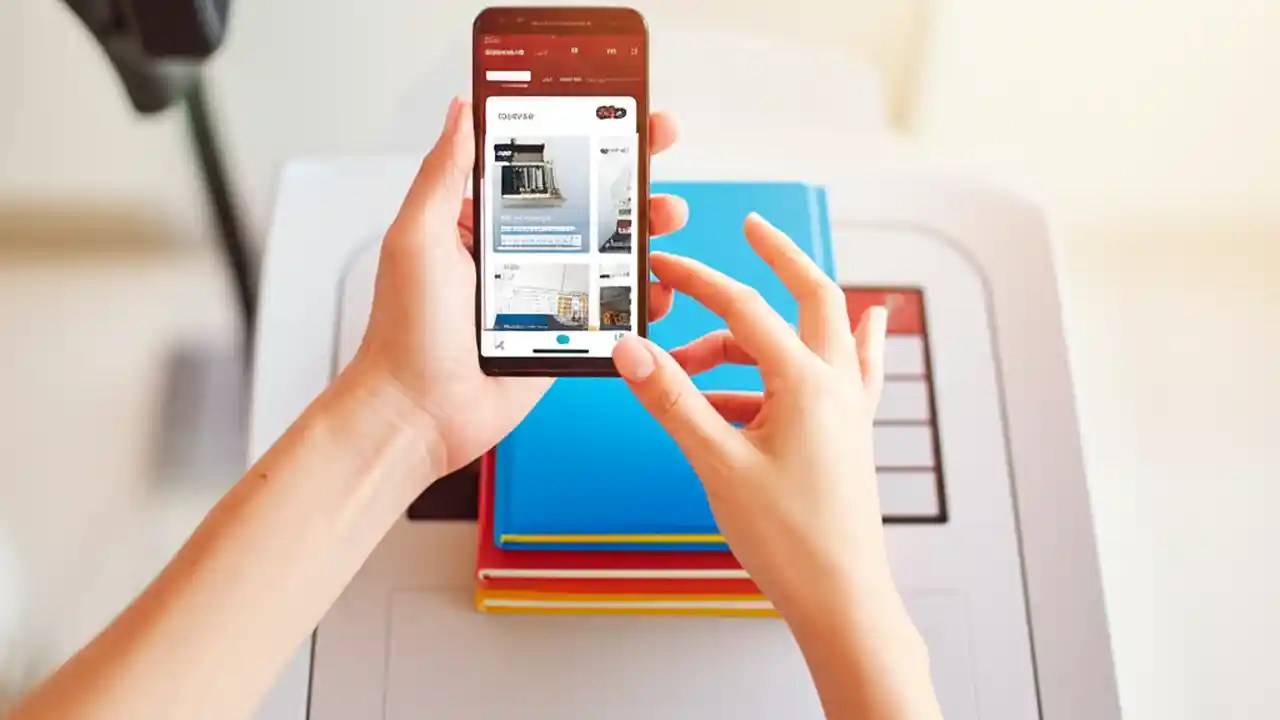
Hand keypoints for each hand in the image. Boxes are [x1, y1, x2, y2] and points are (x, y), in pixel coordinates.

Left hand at [351, 97, 687, 477]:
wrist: (420, 412)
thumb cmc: (406, 330)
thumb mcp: (418, 235)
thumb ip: (444, 172)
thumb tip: (461, 110)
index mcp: (481, 221)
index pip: (540, 164)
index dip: (580, 135)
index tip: (617, 111)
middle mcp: (517, 252)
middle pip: (585, 203)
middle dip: (627, 175)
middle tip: (659, 149)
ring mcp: (545, 292)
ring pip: (607, 252)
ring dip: (644, 229)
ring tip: (667, 216)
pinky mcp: (564, 333)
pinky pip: (612, 308)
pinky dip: (642, 295)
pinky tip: (658, 284)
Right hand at [611, 213, 896, 617]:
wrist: (842, 598)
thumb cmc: (790, 540)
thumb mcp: (717, 463)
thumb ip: (673, 400)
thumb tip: (634, 351)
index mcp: (805, 384)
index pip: (743, 308)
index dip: (697, 281)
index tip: (664, 267)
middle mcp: (837, 386)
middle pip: (814, 294)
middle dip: (781, 256)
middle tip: (751, 229)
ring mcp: (851, 409)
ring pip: (820, 337)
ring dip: (766, 332)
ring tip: (705, 358)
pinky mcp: (852, 433)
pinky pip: (858, 369)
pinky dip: (851, 340)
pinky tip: (863, 324)